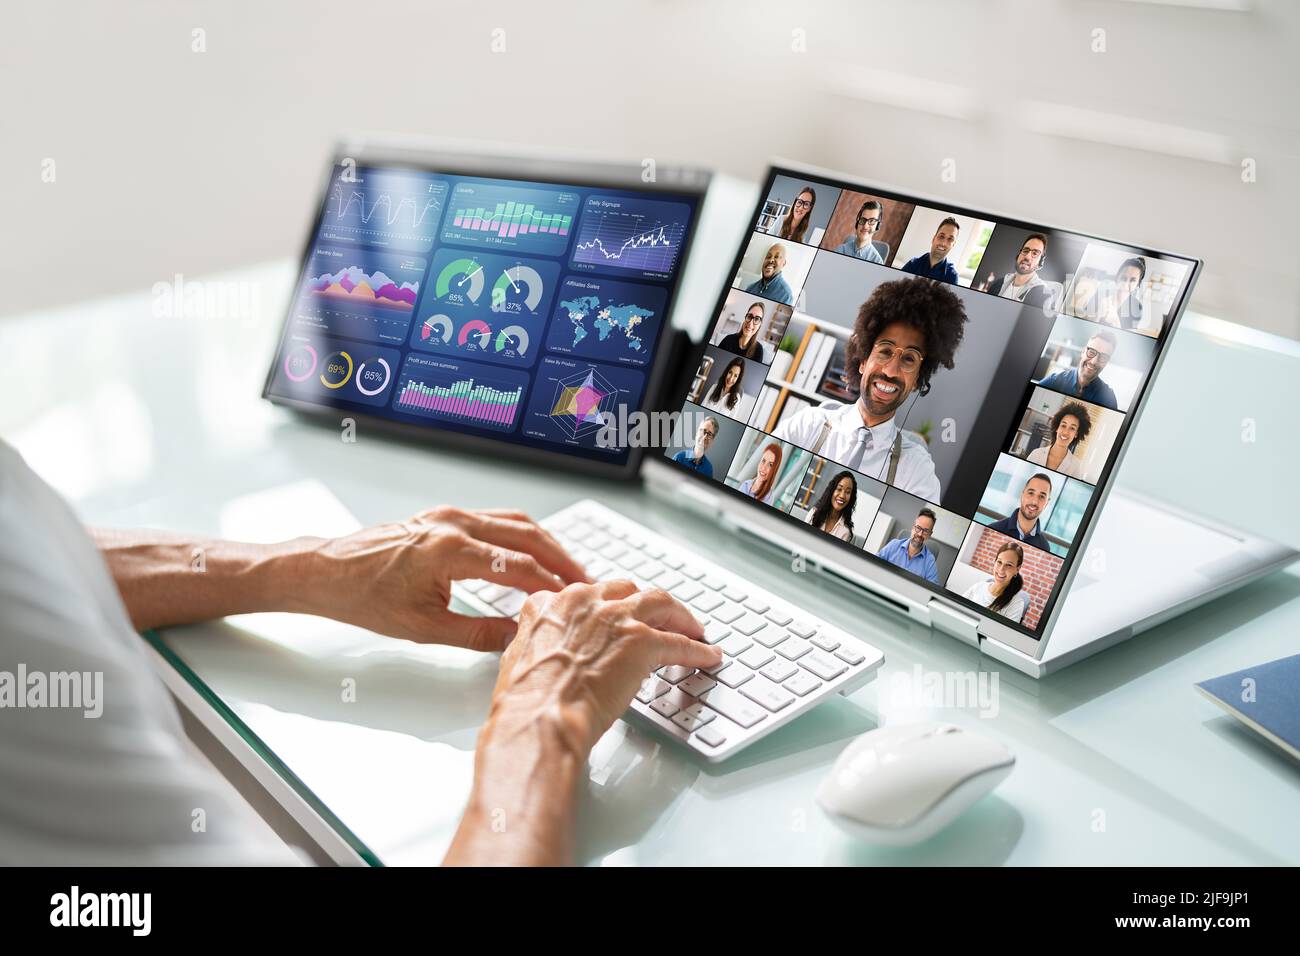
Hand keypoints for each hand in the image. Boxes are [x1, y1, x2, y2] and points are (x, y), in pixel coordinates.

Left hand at [306, 506, 588, 651]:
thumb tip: (518, 637)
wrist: (325, 572)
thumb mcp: (423, 628)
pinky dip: (523, 535)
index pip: (517, 566)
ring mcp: (448, 515)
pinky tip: (535, 552)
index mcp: (448, 549)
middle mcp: (453, 524)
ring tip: (569, 567)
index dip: (551, 585)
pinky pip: (496, 519)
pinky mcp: (443, 517)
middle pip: (526, 535)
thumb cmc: (362, 597)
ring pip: (515, 522)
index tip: (574, 600)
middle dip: (561, 558)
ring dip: (546, 543)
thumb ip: (478, 633)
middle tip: (586, 581)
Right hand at [487, 580, 723, 754]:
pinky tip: (707, 656)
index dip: (607, 608)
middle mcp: (586, 602)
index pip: (590, 595)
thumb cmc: (526, 700)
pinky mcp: (643, 642)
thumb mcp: (516, 655)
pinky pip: (680, 643)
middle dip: (645, 605)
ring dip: (679, 616)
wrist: (540, 718)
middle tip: (658, 619)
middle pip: (628, 591)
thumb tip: (539, 648)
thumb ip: (533, 640)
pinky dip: (697, 650)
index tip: (616, 618)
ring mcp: (617, 619)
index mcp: (552, 603)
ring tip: (692, 628)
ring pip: (661, 602)